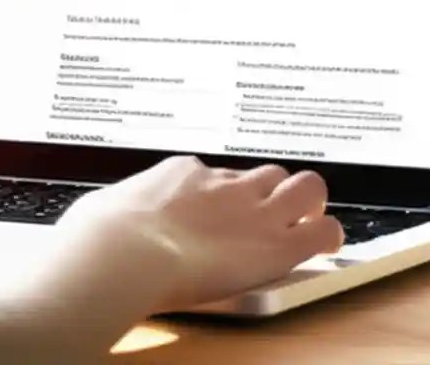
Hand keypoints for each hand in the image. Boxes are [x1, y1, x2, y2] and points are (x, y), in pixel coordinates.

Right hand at [61, 155, 344, 311]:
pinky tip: (327, 244)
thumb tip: (106, 215)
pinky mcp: (276, 244)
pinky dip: (330, 236)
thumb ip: (118, 209)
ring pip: (306, 188)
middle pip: (268, 174)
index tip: (218, 214)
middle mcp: (225, 186)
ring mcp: (254, 211)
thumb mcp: (102, 207)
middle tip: (270, 215)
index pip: (218, 176)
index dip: (224, 197)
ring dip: (308, 206)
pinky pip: (322, 231)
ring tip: (306, 224)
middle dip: (273, 193)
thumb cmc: (99, 238)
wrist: (120, 255)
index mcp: (183, 174)